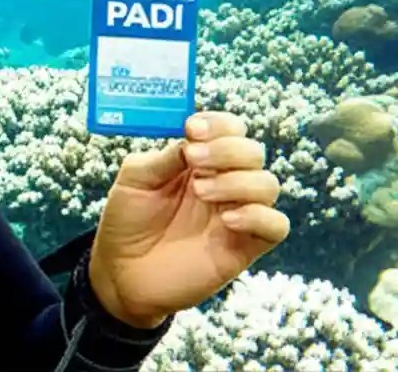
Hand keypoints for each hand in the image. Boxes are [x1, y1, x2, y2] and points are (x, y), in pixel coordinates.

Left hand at [87, 111, 289, 327]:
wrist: (121, 273)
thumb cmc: (127, 222)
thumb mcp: (135, 179)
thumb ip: (164, 156)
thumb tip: (191, 137)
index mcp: (200, 161)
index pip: (230, 129)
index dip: (219, 124)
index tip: (193, 129)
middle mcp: (224, 183)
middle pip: (253, 152)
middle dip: (227, 150)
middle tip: (194, 161)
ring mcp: (236, 214)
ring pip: (268, 184)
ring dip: (237, 181)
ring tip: (201, 193)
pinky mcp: (244, 247)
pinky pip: (276, 225)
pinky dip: (258, 216)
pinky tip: (226, 220)